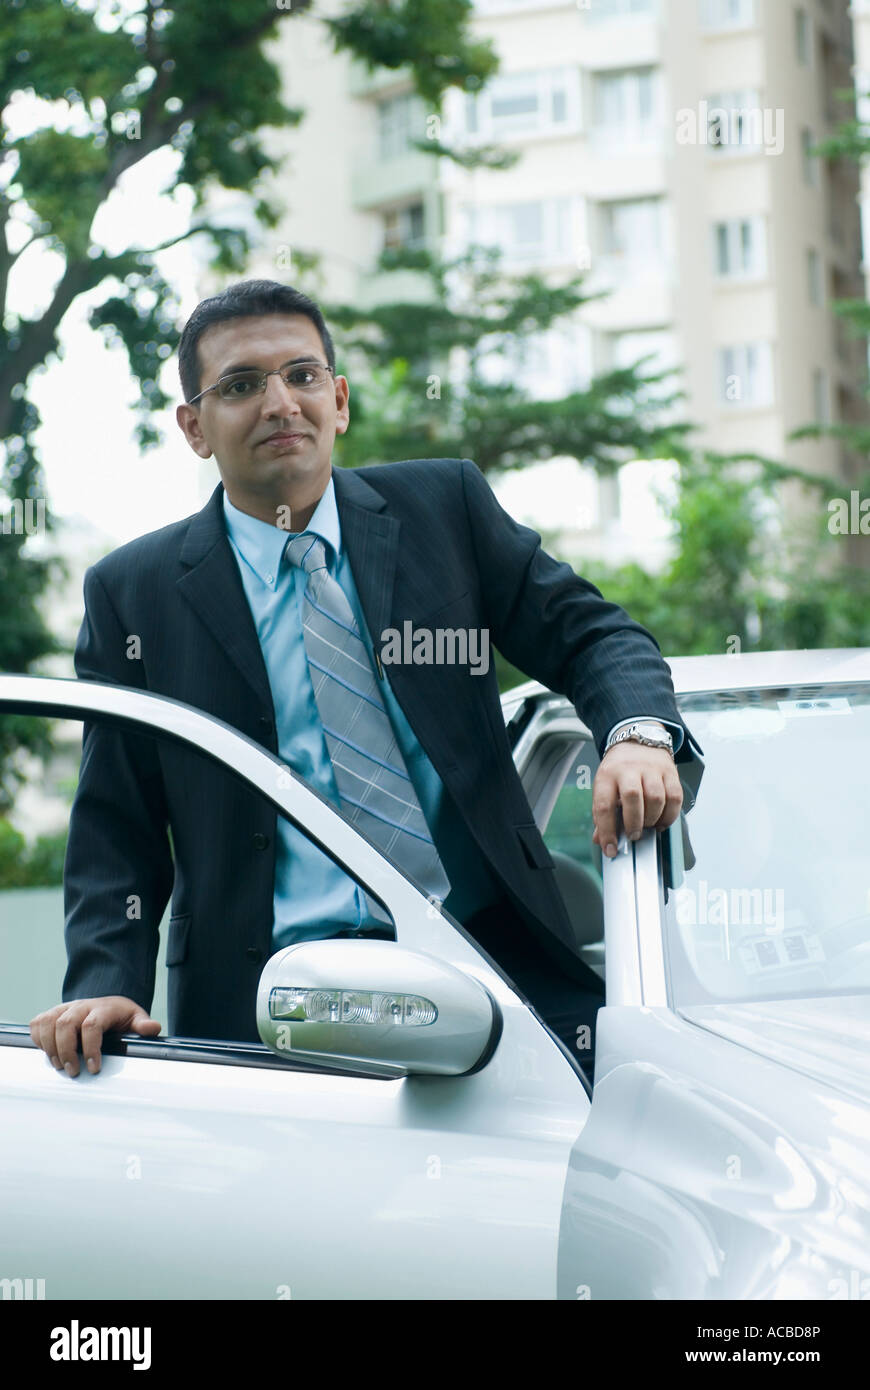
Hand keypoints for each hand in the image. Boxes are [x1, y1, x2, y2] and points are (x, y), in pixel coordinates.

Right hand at [29, 997, 161, 1077]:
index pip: (92, 1024)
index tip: (94, 1069)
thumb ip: (143, 1025)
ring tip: (60, 1066)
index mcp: (104, 1008)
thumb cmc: (121, 1017)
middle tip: (73, 1072)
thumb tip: (152, 1028)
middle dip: (67, 1051)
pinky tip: (48, 1053)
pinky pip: (37, 1022)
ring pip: (48, 1022)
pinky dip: (38, 1038)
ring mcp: (65, 1008)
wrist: (107, 1006)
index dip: (91, 1048)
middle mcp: (81, 1006)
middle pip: (65, 1024)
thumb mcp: (135, 1019)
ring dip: (50, 1047)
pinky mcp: (52, 1013)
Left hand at [592, 740, 682, 859]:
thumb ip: (602, 813)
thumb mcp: (604, 786)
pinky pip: (674, 797)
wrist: (637, 742)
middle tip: (633, 836)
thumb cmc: (618, 770)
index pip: (604, 805)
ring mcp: (651, 769)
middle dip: (634, 823)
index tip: (611, 849)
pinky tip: (662, 821)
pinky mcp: (670, 772)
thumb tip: (600, 840)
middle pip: (632, 797)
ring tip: (648, 827)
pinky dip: (670, 815)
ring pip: (656, 798)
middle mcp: (629, 769)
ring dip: (652, 819)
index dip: (607, 831)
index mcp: (607, 775)